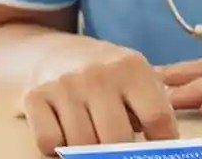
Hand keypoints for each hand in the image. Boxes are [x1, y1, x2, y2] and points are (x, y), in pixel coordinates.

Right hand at [22, 38, 176, 155]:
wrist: (50, 52)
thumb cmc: (104, 73)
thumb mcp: (135, 76)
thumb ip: (152, 104)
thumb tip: (167, 142)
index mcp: (132, 67)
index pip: (156, 116)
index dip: (162, 141)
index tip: (160, 151)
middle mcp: (98, 75)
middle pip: (117, 137)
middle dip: (121, 151)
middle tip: (120, 150)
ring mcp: (65, 85)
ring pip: (82, 144)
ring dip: (89, 150)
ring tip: (94, 138)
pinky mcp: (34, 97)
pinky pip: (49, 144)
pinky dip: (58, 148)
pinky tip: (66, 134)